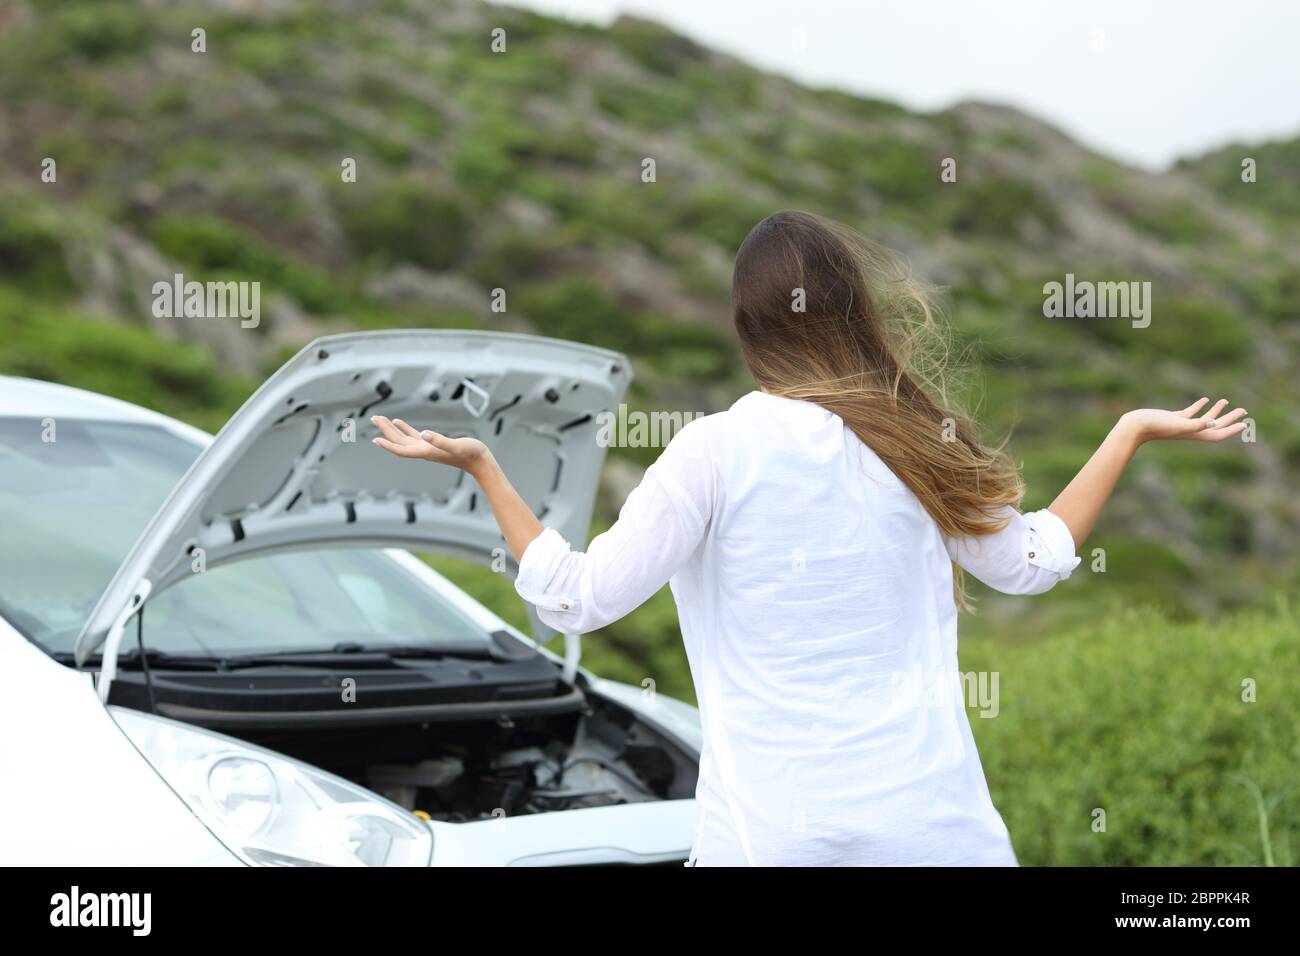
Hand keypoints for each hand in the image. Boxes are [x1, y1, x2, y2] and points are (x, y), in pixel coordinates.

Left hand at [371, 415, 489, 471]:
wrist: (480, 461)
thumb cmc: (471, 454)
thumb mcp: (457, 445)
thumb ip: (440, 441)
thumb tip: (425, 434)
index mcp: (427, 451)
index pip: (402, 450)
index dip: (388, 445)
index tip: (375, 439)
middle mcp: (424, 451)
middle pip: (399, 442)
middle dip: (385, 431)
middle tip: (374, 418)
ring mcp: (427, 447)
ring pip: (404, 438)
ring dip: (391, 430)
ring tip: (380, 420)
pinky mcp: (433, 443)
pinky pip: (413, 435)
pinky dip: (404, 429)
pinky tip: (399, 423)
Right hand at [1120, 398, 1247, 444]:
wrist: (1134, 426)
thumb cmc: (1155, 427)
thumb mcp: (1177, 424)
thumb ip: (1195, 424)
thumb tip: (1212, 423)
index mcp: (1193, 434)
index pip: (1217, 434)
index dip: (1232, 429)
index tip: (1244, 424)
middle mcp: (1190, 431)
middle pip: (1215, 426)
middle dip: (1230, 419)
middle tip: (1243, 411)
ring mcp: (1182, 424)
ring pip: (1204, 418)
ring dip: (1216, 411)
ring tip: (1226, 401)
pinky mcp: (1174, 418)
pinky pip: (1191, 412)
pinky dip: (1200, 406)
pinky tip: (1205, 400)